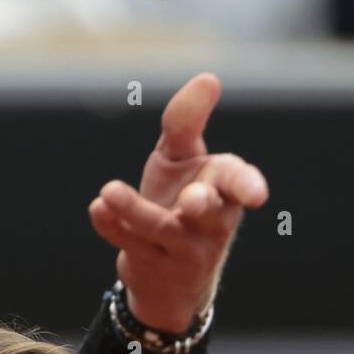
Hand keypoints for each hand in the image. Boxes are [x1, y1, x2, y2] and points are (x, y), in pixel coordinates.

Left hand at [88, 72, 268, 333]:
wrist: (167, 276)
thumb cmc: (181, 202)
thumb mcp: (182, 160)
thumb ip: (187, 123)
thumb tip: (209, 77)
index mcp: (224, 192)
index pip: (236, 184)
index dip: (246, 186)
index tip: (256, 195)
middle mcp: (209, 222)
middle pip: (208, 213)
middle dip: (202, 205)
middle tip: (192, 199)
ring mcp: (181, 248)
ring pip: (162, 230)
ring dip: (136, 211)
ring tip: (109, 191)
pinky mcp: (151, 264)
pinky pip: (131, 244)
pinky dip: (113, 227)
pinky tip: (97, 208)